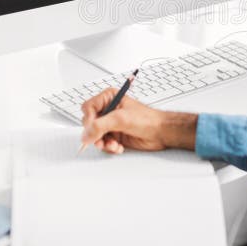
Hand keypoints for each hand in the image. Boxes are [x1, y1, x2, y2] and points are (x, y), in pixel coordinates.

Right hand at [80, 88, 196, 153]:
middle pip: (89, 124)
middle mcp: (108, 110)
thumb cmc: (147, 119)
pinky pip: (103, 143)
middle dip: (95, 134)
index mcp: (109, 98)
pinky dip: (109, 147)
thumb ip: (101, 126)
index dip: (89, 120)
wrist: (160, 132)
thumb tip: (86, 134)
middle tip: (102, 140)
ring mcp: (111, 123)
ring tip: (113, 144)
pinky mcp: (114, 135)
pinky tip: (119, 147)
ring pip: (94, 136)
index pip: (88, 108)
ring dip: (103, 143)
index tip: (93, 130)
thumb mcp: (121, 119)